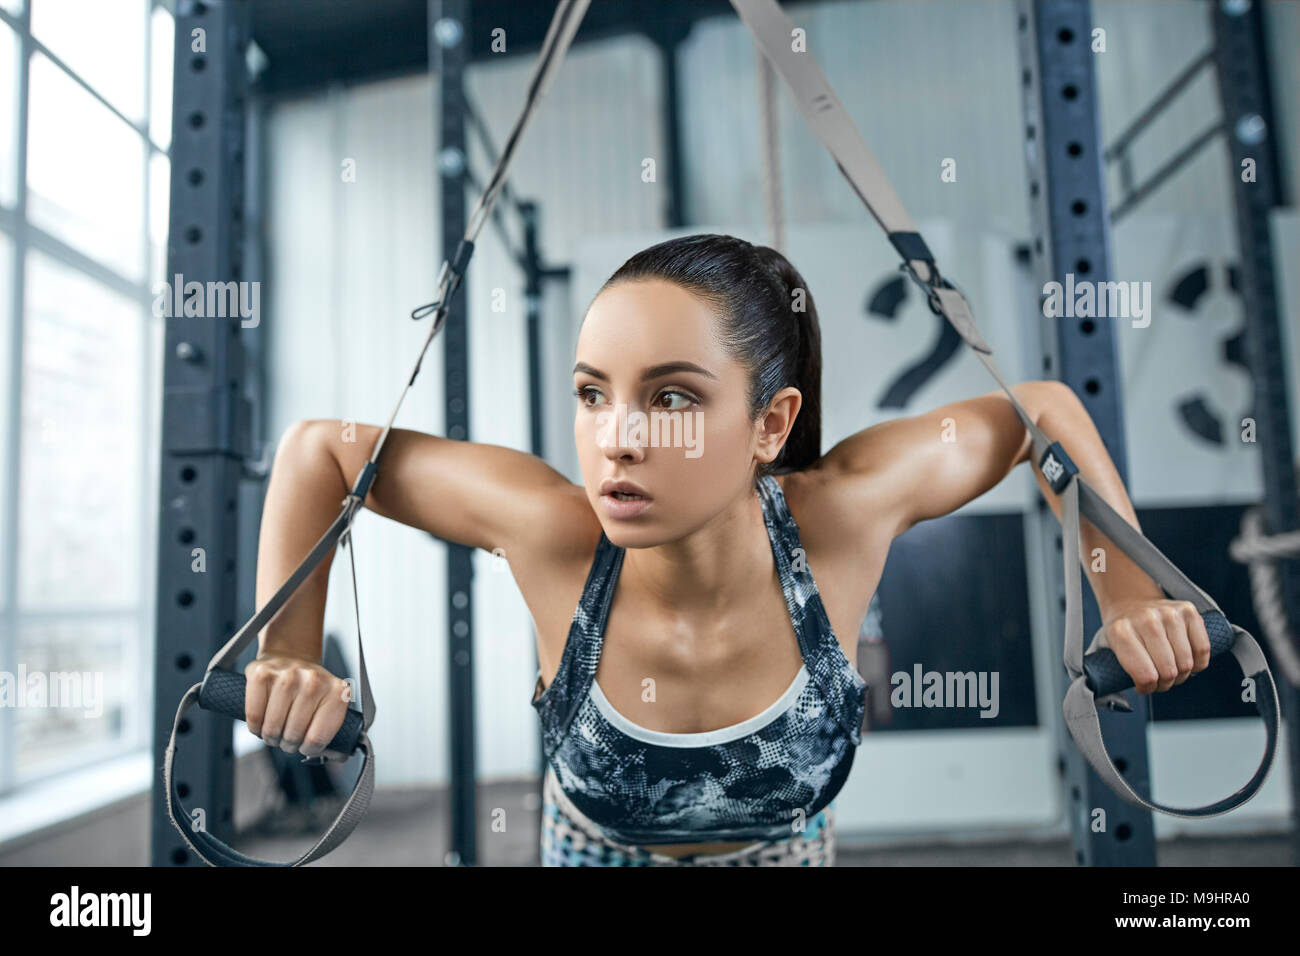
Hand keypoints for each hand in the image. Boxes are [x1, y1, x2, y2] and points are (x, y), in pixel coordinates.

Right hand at [244, 652, 353, 757]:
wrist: (291, 655)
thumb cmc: (311, 688)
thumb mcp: (330, 705)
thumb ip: (336, 733)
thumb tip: (338, 757)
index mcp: (336, 692)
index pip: (317, 739)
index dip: (307, 749)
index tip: (305, 744)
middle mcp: (314, 681)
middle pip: (293, 736)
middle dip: (288, 743)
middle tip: (287, 736)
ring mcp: (287, 676)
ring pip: (272, 728)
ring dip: (270, 736)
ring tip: (275, 729)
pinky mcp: (261, 674)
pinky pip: (253, 716)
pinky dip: (255, 726)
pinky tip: (262, 721)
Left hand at [1097, 598, 1211, 693]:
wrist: (1130, 601)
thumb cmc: (1120, 632)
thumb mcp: (1101, 652)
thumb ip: (1102, 679)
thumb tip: (1122, 706)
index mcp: (1120, 631)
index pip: (1145, 675)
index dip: (1147, 688)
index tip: (1143, 686)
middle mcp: (1145, 619)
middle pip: (1168, 671)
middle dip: (1164, 683)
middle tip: (1158, 680)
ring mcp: (1169, 613)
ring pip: (1187, 663)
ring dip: (1181, 675)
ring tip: (1170, 670)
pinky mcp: (1188, 611)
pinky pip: (1203, 649)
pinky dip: (1198, 663)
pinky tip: (1187, 662)